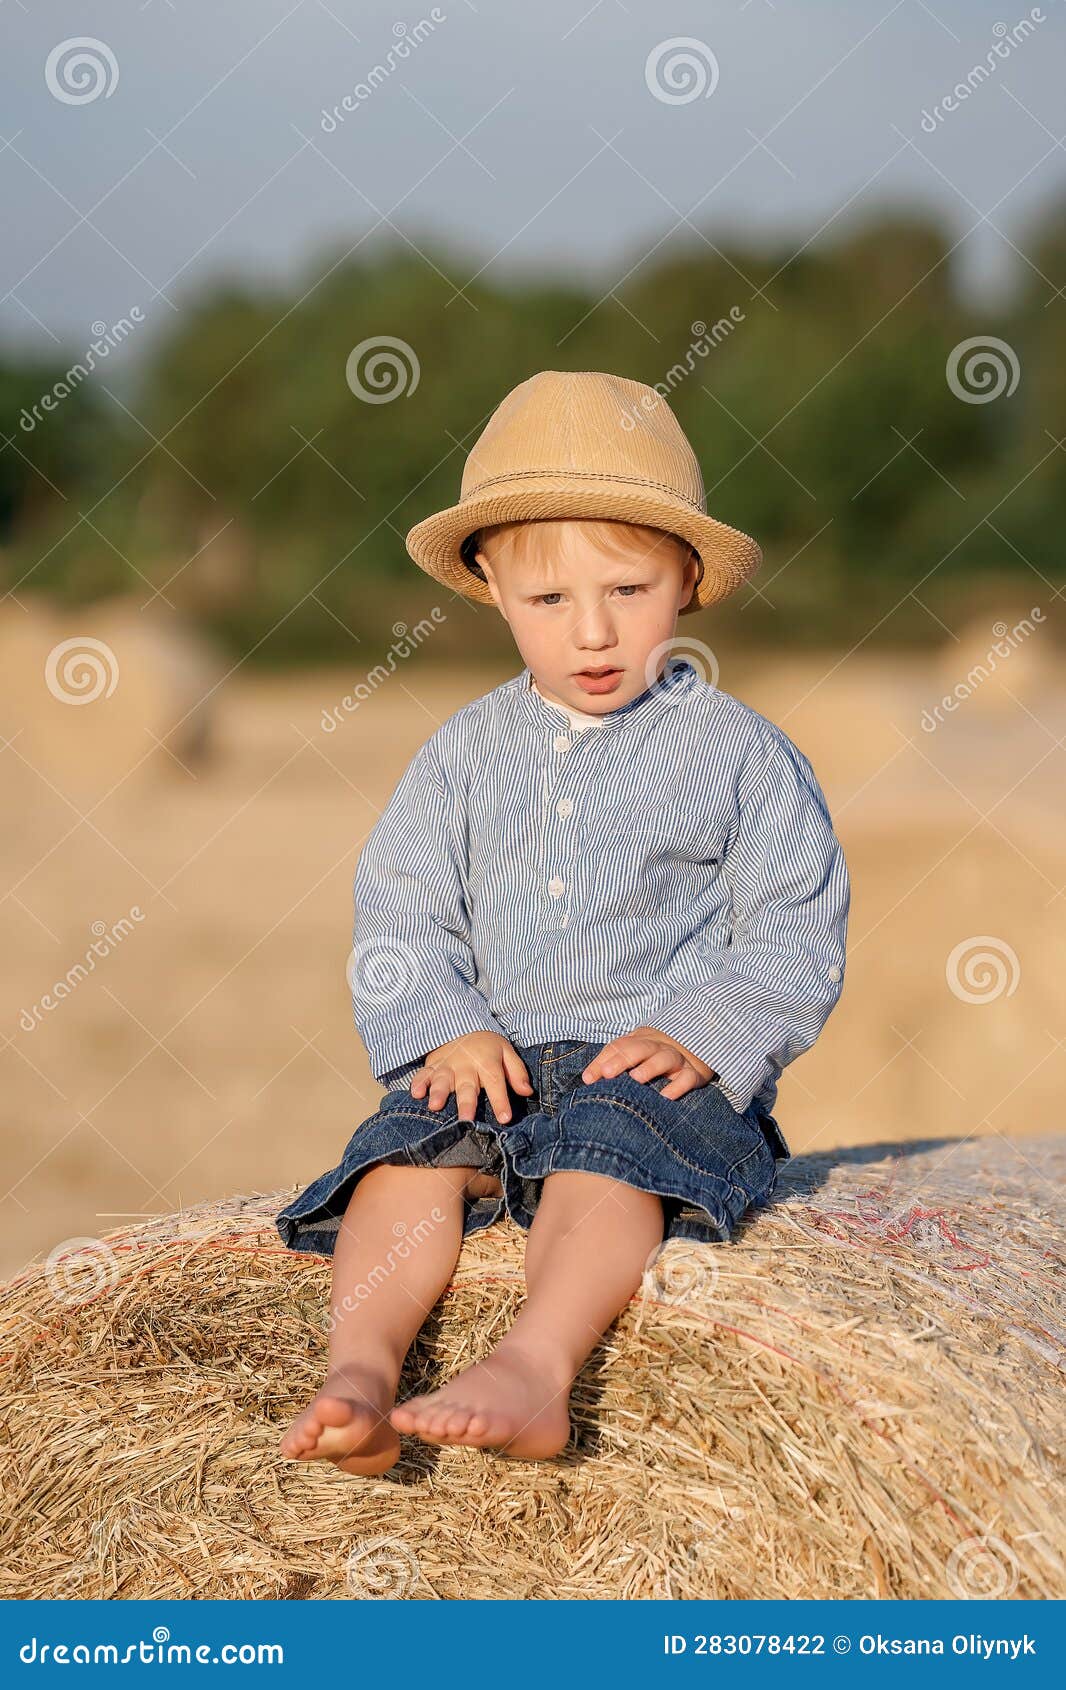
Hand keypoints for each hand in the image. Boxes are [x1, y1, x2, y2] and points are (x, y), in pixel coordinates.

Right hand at [409, 1031, 533, 1123]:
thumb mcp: (507, 1052)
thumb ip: (517, 1072)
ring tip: (434, 1106)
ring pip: (442, 1080)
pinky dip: (418, 1083)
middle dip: (466, 1103)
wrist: (463, 1025)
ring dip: (438, 1092)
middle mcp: (466, 1066)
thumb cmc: (487, 1047)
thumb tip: (527, 1092)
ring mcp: (447, 1066)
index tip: (504, 1118)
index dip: (500, 1101)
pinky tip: (416, 1093)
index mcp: (488, 1063)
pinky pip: (423, 1074)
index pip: (496, 1083)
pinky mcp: (432, 1065)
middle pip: (467, 1086)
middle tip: (466, 1120)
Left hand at [581, 1026, 716, 1100]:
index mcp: (641, 1040)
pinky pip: (687, 1078)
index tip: (589, 1079)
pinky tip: (667, 1096)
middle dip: (622, 1059)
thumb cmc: (657, 1055)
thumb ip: (612, 1062)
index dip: (603, 1060)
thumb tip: (587, 1079)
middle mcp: (658, 1047)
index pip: (619, 1045)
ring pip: (664, 1058)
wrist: (700, 1042)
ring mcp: (677, 1059)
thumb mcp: (637, 1053)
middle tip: (607, 1073)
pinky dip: (678, 1086)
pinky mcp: (694, 1073)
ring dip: (650, 1067)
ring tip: (636, 1079)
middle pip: (640, 1048)